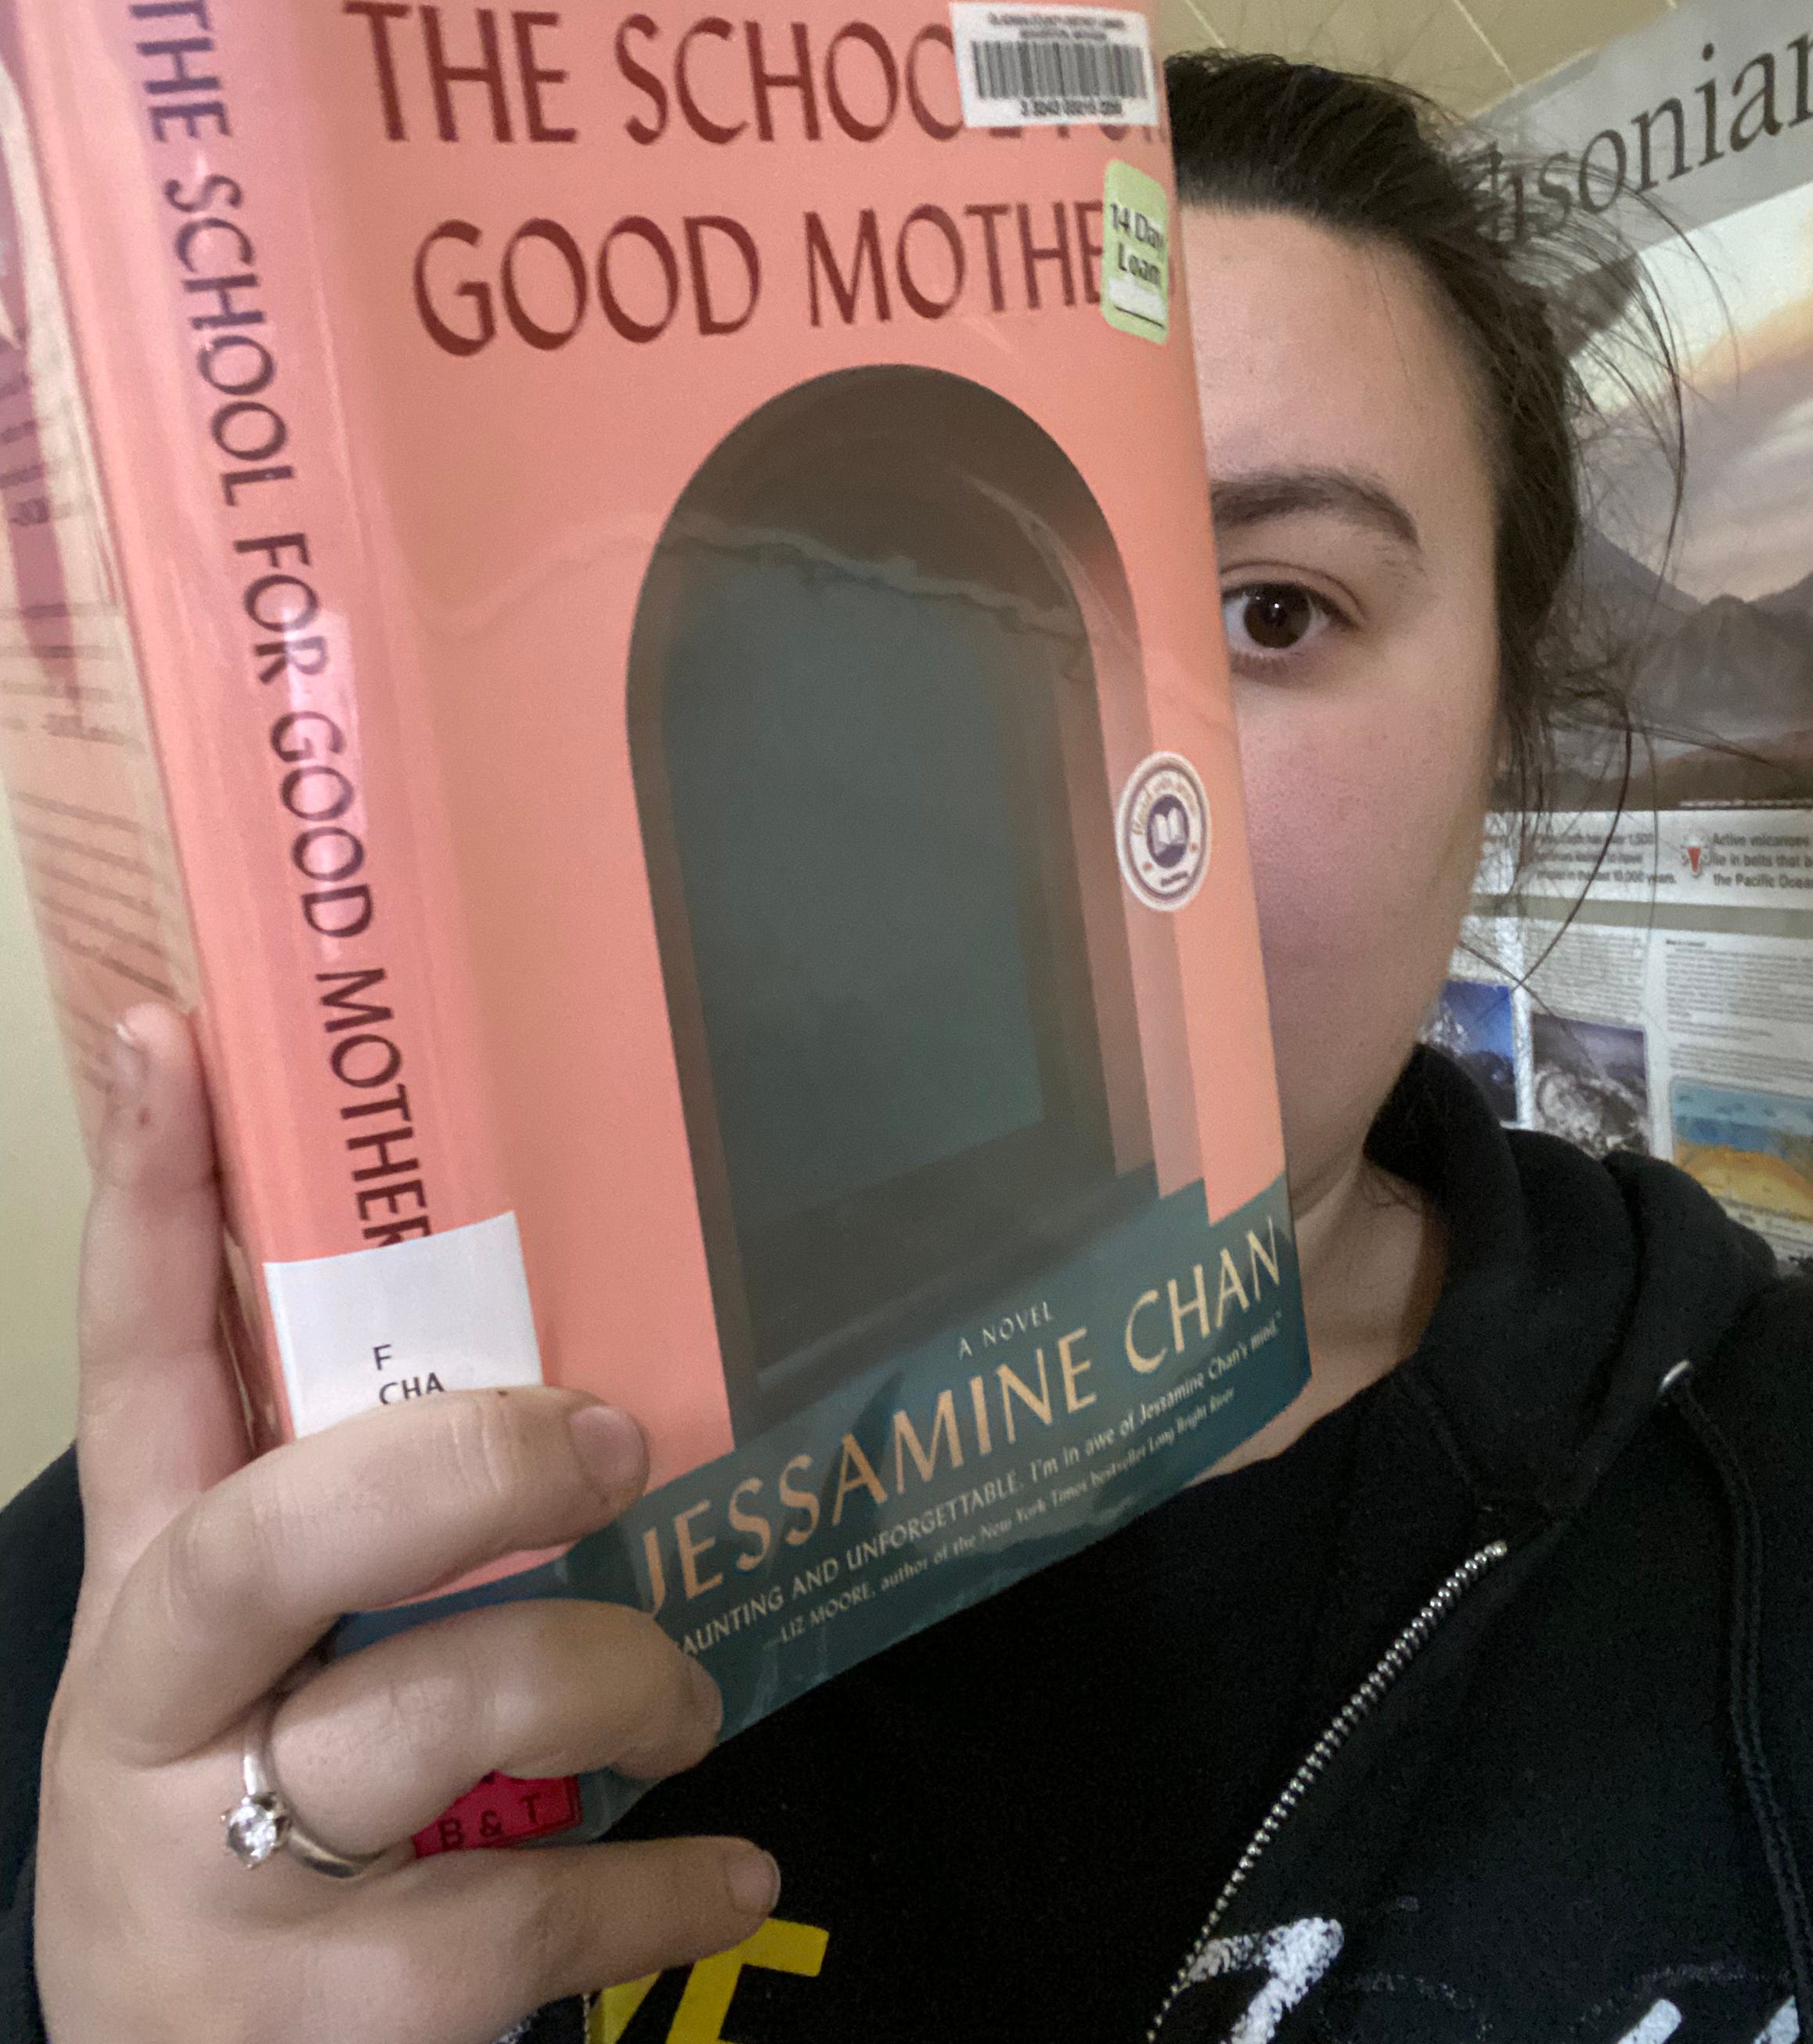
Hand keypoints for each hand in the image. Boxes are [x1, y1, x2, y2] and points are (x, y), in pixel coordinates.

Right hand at [33, 1003, 778, 2043]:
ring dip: (606, 1679)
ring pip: (429, 1721)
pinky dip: (660, 1884)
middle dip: (452, 1468)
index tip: (172, 1036)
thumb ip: (338, 1531)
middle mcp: (149, 1730)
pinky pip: (525, 1924)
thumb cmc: (249, 1840)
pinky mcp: (323, 2032)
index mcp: (143, 1609)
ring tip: (685, 1697)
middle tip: (607, 1441)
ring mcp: (218, 1889)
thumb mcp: (248, 1680)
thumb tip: (529, 1360)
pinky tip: (731, 1866)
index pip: (129, 1374)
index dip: (143, 1206)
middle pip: (265, 1547)